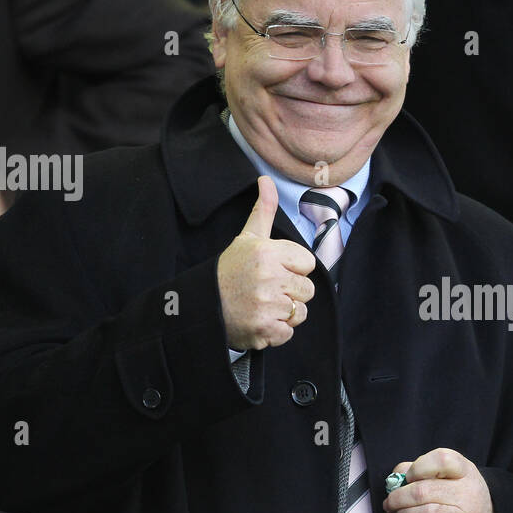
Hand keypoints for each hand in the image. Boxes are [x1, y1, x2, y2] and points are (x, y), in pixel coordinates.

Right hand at [217, 175, 316, 349]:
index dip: (293, 269)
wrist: (203, 306)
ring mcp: (266, 305)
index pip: (308, 263)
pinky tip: (259, 321)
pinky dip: (276, 332)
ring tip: (262, 306)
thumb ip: (263, 211)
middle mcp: (268, 277)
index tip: (273, 270)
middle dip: (290, 292)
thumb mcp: (247, 238)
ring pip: (301, 312)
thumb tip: (266, 179)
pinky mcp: (265, 330)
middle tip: (266, 290)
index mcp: (267, 253)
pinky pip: (288, 332)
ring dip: (285, 313)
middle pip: (308, 289)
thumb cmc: (230, 271)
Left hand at [383, 448, 494, 512]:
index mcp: (465, 471)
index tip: (408, 476)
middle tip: (390, 501)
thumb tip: (397, 475)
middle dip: (399, 496)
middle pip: (424, 491)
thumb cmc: (460, 498)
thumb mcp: (450, 476)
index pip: (442, 460)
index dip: (418, 467)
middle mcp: (468, 492)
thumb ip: (422, 469)